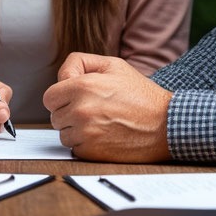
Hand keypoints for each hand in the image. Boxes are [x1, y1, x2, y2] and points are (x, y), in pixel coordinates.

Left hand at [43, 52, 170, 162]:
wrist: (166, 125)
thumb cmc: (141, 95)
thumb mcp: (114, 65)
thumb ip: (81, 63)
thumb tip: (63, 76)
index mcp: (82, 87)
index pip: (49, 97)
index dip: (61, 97)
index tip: (75, 98)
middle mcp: (80, 111)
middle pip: (55, 116)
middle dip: (68, 113)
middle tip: (92, 110)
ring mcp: (86, 134)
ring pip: (63, 134)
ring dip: (76, 130)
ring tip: (100, 123)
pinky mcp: (92, 153)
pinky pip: (75, 149)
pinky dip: (85, 144)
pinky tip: (104, 135)